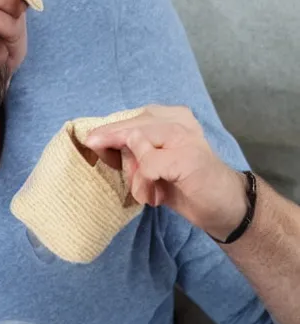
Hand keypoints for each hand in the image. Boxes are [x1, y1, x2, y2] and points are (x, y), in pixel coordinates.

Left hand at [86, 105, 246, 239]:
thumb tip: (97, 142)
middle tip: (103, 160)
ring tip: (144, 191)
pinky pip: (148, 165)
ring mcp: (185, 136)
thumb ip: (132, 151)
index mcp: (171, 116)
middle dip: (109, 142)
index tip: (95, 145)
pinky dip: (144, 184)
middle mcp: (179, 120)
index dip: (109, 131)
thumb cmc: (186, 186)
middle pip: (130, 124)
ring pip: (137, 140)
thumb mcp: (153, 164)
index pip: (130, 116)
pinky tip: (155, 197)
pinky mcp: (187, 157)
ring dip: (133, 170)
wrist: (227, 207)